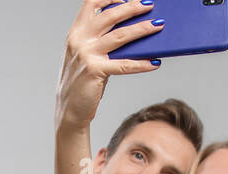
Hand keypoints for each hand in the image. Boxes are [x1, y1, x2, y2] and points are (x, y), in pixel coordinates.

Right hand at [56, 0, 162, 130]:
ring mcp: (87, 55)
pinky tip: (155, 62)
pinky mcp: (95, 71)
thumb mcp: (86, 56)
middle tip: (150, 5)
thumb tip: (131, 31)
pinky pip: (124, 65)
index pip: (91, 3)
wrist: (69, 109)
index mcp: (76, 32)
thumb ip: (101, 41)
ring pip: (120, 36)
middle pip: (110, 15)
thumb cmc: (82, 82)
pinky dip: (142, 63)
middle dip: (132, 7)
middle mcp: (80, 40)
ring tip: (158, 26)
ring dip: (142, 29)